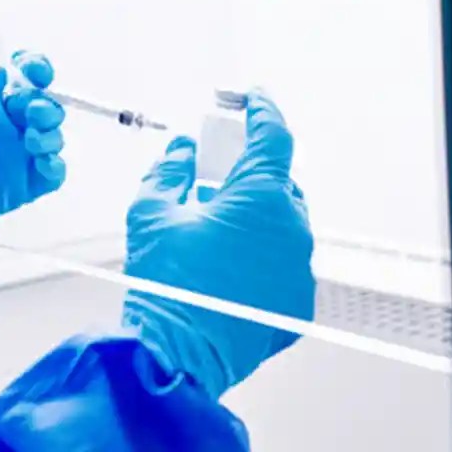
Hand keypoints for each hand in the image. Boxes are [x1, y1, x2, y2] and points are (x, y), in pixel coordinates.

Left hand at [0, 51, 66, 232]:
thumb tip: (1, 72)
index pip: (21, 75)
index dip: (35, 68)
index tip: (36, 71)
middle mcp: (5, 124)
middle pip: (42, 104)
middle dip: (46, 103)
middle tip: (32, 113)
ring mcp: (13, 156)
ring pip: (51, 137)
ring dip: (52, 133)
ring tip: (32, 140)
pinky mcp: (18, 188)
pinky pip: (50, 175)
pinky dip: (56, 167)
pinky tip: (45, 164)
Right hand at [122, 91, 313, 398]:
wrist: (178, 354)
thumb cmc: (167, 284)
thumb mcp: (151, 213)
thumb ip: (170, 171)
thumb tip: (183, 152)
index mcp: (261, 197)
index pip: (273, 135)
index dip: (260, 108)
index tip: (250, 97)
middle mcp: (292, 229)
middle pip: (277, 183)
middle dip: (246, 175)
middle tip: (210, 179)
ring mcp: (299, 270)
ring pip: (282, 226)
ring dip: (253, 220)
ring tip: (212, 232)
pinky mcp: (296, 304)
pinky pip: (283, 266)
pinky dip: (259, 259)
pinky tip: (224, 269)